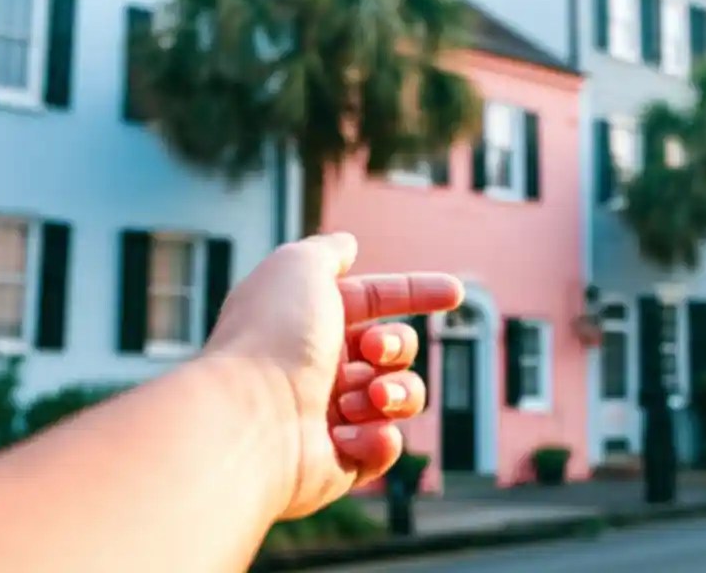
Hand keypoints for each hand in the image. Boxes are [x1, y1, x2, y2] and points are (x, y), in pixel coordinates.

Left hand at [203, 233, 462, 519]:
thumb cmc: (271, 338)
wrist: (249, 418)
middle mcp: (320, 366)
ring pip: (401, 397)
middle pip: (397, 349)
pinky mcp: (340, 461)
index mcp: (312, 321)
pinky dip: (377, 436)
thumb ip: (328, 251)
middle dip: (398, 346)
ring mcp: (331, 414)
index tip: (456, 294)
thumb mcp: (298, 266)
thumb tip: (347, 244)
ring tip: (363, 398)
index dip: (417, 292)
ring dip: (394, 392)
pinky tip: (345, 433)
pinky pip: (387, 446)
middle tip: (373, 351)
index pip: (376, 300)